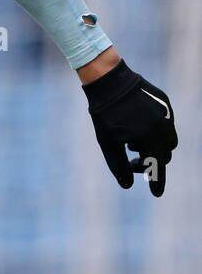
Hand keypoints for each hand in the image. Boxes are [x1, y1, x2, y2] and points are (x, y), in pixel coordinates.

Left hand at [82, 59, 177, 196]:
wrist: (109, 80)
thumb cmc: (104, 113)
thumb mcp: (107, 142)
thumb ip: (118, 165)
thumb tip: (127, 185)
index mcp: (148, 137)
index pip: (157, 166)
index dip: (156, 181)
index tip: (156, 193)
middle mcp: (162, 126)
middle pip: (163, 155)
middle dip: (150, 162)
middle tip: (132, 162)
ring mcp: (166, 114)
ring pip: (169, 140)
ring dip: (154, 147)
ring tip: (132, 143)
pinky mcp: (166, 103)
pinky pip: (167, 124)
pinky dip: (156, 132)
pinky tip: (138, 128)